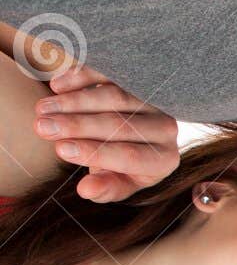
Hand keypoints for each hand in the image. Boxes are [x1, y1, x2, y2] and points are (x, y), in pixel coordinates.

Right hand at [34, 65, 179, 202]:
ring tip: (42, 109)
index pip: (129, 157)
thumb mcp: (118, 181)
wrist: (136, 137)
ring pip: (113, 97)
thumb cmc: (124, 165)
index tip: (60, 149)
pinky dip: (81, 77)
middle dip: (76, 126)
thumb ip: (105, 188)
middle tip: (41, 127)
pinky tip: (56, 86)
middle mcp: (166, 129)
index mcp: (163, 160)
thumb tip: (85, 190)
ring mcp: (156, 101)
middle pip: (118, 125)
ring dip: (73, 102)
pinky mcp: (140, 80)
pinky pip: (110, 74)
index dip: (93, 152)